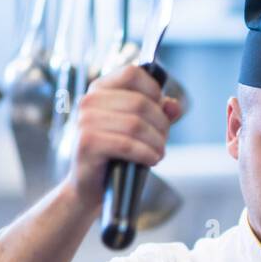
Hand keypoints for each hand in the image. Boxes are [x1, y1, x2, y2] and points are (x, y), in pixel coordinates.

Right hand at [67, 64, 182, 208]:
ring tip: (158, 153)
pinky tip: (151, 160)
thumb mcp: (142, 129)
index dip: (154, 91)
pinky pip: (127, 144)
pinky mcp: (88, 143)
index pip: (133, 73)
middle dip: (160, 124)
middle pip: (140, 102)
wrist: (91, 188)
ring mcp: (85, 121)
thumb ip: (159, 113)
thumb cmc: (117, 155)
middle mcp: (89, 101)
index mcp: (100, 89)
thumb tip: (174, 105)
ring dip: (156, 142)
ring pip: (136, 124)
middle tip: (162, 141)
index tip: (160, 112)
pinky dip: (146, 154)